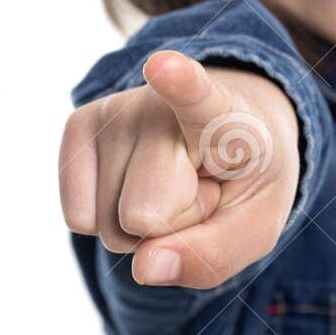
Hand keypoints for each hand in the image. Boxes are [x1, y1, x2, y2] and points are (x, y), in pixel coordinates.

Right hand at [59, 51, 300, 288]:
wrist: (223, 133)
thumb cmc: (242, 181)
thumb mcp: (256, 227)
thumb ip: (214, 255)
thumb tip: (144, 269)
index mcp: (225, 116)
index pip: (198, 98)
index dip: (180, 85)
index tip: (162, 65)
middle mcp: (161, 104)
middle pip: (145, 215)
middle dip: (172, 229)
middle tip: (199, 193)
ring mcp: (116, 110)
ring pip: (108, 225)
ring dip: (141, 226)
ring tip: (172, 185)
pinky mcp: (79, 125)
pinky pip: (78, 219)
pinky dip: (107, 221)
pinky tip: (136, 183)